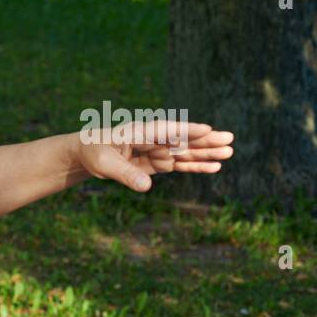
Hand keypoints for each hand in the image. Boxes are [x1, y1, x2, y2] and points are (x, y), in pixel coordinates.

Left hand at [74, 119, 233, 191]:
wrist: (86, 154)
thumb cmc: (93, 153)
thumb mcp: (104, 164)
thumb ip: (125, 174)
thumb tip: (147, 187)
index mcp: (139, 131)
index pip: (166, 129)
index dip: (186, 129)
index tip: (206, 128)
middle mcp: (152, 139)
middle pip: (182, 139)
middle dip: (205, 140)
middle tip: (229, 140)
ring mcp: (157, 150)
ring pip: (185, 152)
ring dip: (206, 153)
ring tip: (229, 153)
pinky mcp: (157, 163)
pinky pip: (179, 164)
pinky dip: (195, 166)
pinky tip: (214, 167)